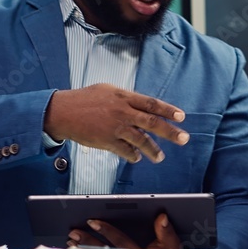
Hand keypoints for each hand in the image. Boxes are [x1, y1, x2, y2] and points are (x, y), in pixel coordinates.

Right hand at [45, 83, 188, 162]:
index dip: (168, 110)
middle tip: (183, 138)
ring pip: (141, 140)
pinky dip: (133, 155)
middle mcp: (122, 111)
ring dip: (153, 150)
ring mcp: (115, 127)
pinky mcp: (107, 141)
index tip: (181, 117)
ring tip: (159, 157)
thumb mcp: (108, 91)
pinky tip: (137, 157)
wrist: (63, 111)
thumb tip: (143, 107)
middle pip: (152, 122)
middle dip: (170, 132)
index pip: (152, 103)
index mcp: (124, 97)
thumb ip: (127, 99)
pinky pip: (125, 151)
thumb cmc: (85, 99)